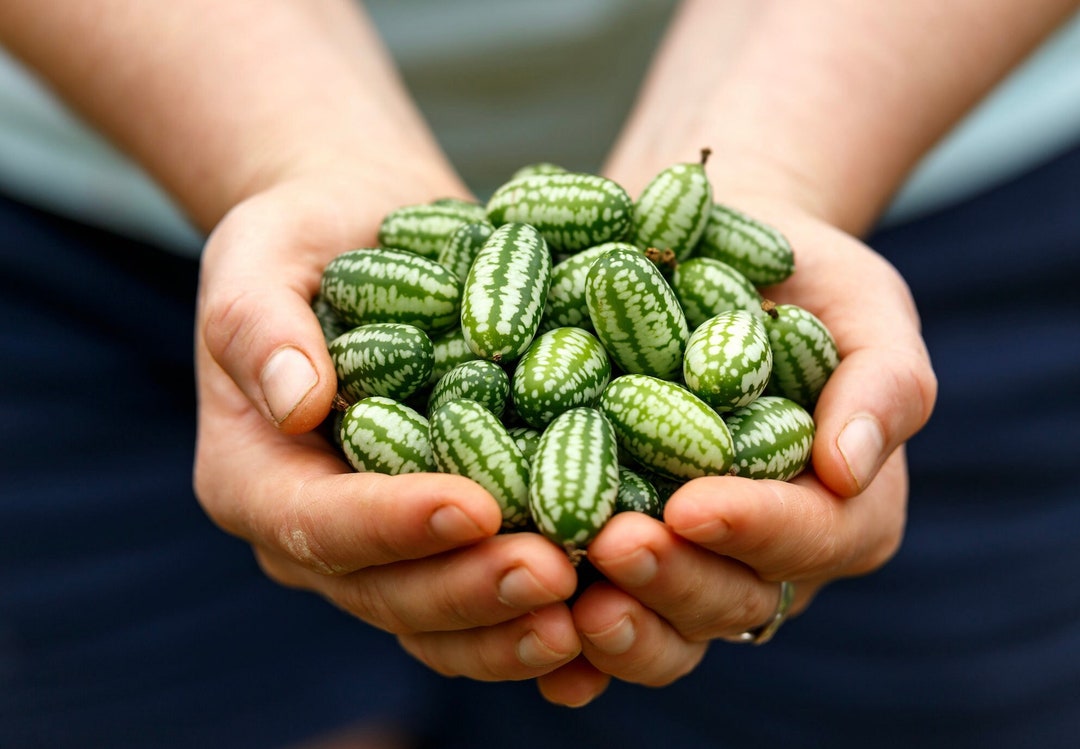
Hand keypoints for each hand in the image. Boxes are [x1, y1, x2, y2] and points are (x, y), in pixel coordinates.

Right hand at [193, 171, 582, 682]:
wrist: (362, 238)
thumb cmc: (301, 238)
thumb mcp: (261, 256)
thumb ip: (263, 326)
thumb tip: (299, 402)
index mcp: (256, 477)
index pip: (318, 521)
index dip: (393, 524)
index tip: (475, 506)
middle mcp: (317, 532)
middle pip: (389, 590)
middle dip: (472, 588)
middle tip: (557, 574)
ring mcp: (387, 544)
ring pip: (443, 617)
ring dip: (515, 623)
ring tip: (593, 610)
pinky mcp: (448, 536)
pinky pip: (489, 592)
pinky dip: (543, 611)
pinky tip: (609, 605)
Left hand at [536, 205, 936, 705]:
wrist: (704, 266)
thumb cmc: (797, 281)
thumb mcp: (861, 306)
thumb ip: (882, 383)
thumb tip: (847, 468)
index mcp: (841, 508)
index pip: (812, 535)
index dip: (756, 528)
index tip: (693, 506)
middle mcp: (767, 556)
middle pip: (732, 598)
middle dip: (674, 579)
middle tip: (611, 544)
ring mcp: (692, 567)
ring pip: (668, 629)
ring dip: (621, 628)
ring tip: (564, 600)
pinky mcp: (626, 564)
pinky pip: (603, 622)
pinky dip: (573, 650)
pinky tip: (536, 645)